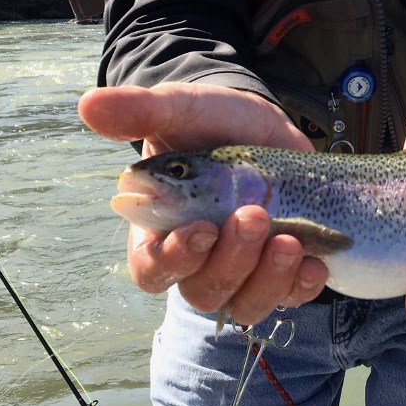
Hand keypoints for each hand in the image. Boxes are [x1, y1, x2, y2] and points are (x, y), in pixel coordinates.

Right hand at [78, 82, 328, 323]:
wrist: (258, 118)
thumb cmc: (208, 117)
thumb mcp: (179, 108)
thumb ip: (138, 110)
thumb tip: (87, 103)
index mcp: (159, 229)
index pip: (152, 269)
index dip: (173, 259)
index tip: (201, 228)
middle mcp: (197, 260)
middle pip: (204, 290)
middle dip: (232, 260)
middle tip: (254, 216)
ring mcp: (241, 268)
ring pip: (246, 302)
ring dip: (269, 279)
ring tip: (291, 241)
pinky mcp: (281, 266)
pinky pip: (290, 296)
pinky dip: (302, 286)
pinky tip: (317, 263)